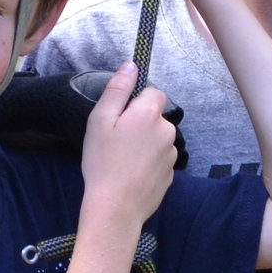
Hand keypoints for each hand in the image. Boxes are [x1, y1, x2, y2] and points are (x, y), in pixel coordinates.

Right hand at [78, 63, 177, 226]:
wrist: (116, 208)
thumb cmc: (102, 162)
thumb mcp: (100, 121)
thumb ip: (117, 90)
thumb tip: (131, 65)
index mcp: (149, 114)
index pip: (154, 92)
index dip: (136, 101)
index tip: (119, 118)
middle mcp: (167, 131)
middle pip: (156, 116)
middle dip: (140, 122)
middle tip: (116, 140)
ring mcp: (171, 154)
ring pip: (158, 137)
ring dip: (145, 142)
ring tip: (123, 160)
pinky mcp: (171, 174)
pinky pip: (160, 158)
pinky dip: (148, 161)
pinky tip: (132, 173)